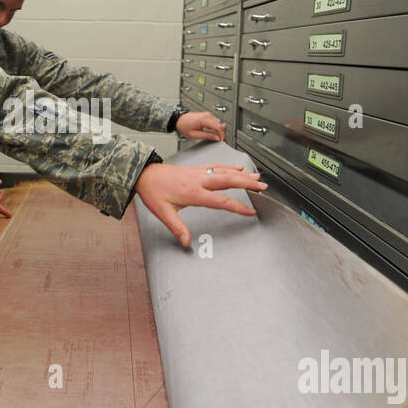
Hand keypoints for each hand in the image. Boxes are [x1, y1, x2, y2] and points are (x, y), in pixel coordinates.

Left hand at [133, 162, 265, 247]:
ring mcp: (198, 173)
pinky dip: (230, 166)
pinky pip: (217, 166)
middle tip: (262, 187)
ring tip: (257, 177)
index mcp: (193, 192)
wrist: (145, 173)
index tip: (250, 211)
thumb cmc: (153, 191)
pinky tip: (238, 167)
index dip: (237, 206)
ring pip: (225, 171)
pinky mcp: (196, 169)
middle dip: (247, 184)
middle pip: (228, 180)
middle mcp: (199, 180)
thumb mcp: (163, 212)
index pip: (220, 200)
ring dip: (242, 174)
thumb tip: (186, 242)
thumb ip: (177, 227)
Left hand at [175, 111, 225, 141]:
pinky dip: (216, 127)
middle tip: (219, 139)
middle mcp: (207, 115)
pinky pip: (215, 121)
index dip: (222, 134)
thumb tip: (216, 138)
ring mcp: (207, 114)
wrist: (179, 119)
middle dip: (221, 132)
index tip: (222, 140)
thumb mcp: (194, 134)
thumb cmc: (184, 126)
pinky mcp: (207, 115)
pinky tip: (213, 131)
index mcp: (204, 120)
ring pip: (218, 122)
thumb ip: (207, 136)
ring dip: (218, 130)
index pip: (218, 127)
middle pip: (220, 124)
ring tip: (216, 136)